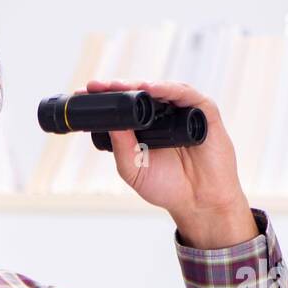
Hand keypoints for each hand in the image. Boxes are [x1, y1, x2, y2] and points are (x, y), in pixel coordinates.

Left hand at [82, 78, 258, 247]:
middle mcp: (163, 116)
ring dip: (138, 85)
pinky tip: (152, 89)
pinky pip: (186, 94)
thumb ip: (121, 146)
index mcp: (144, 128)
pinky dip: (168, 88)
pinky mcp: (204, 111)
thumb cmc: (167, 187)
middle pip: (139, 93)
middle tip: (97, 86)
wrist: (198, 202)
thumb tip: (109, 121)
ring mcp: (183, 111)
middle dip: (117, 87)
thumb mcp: (133, 169)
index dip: (105, 99)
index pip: (123, 106)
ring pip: (160, 89)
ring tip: (120, 86)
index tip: (83, 94)